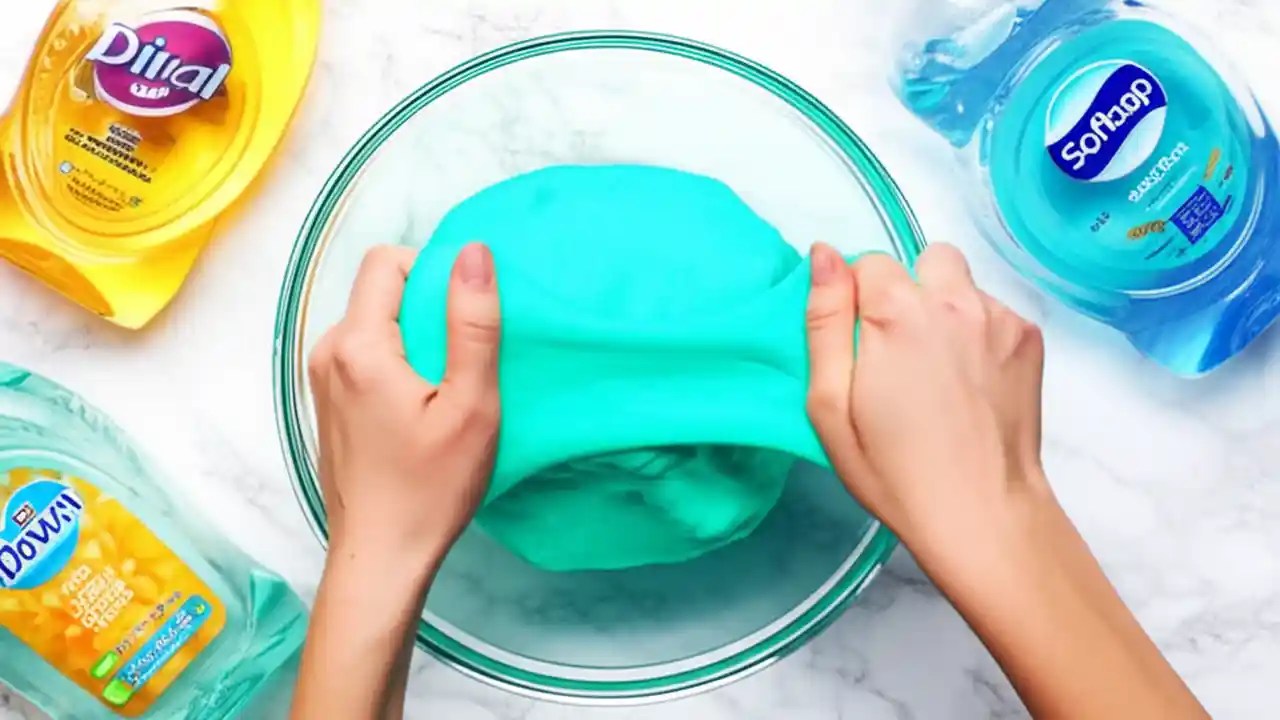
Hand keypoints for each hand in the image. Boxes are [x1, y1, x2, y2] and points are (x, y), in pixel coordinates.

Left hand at [308, 243, 501, 565]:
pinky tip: (422, 407)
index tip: (466, 318)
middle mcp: (327, 352)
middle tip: (465, 356)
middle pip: (379, 291)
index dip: (433, 272)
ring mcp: (321, 379)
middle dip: (426, 308)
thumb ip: (472, 324)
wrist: (381, 557)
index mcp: (358, 345)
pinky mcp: (327, 402)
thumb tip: (473, 252)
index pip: (388, 261)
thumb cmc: (431, 487)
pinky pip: (364, 354)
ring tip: (447, 385)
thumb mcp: (471, 404)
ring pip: (373, 322)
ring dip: (413, 337)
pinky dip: (396, 362)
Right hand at [804, 243, 1047, 558]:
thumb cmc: (893, 470)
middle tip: (902, 354)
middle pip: (925, 259)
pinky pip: (993, 312)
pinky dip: (979, 334)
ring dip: (946, 311)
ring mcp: (1000, 317)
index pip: (868, 263)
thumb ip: (824, 321)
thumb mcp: (830, 405)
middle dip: (909, 292)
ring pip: (962, 285)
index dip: (858, 301)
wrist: (984, 513)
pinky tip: (971, 383)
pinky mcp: (1029, 338)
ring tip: (940, 373)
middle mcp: (955, 300)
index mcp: (898, 312)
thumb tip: (823, 253)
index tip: (862, 348)